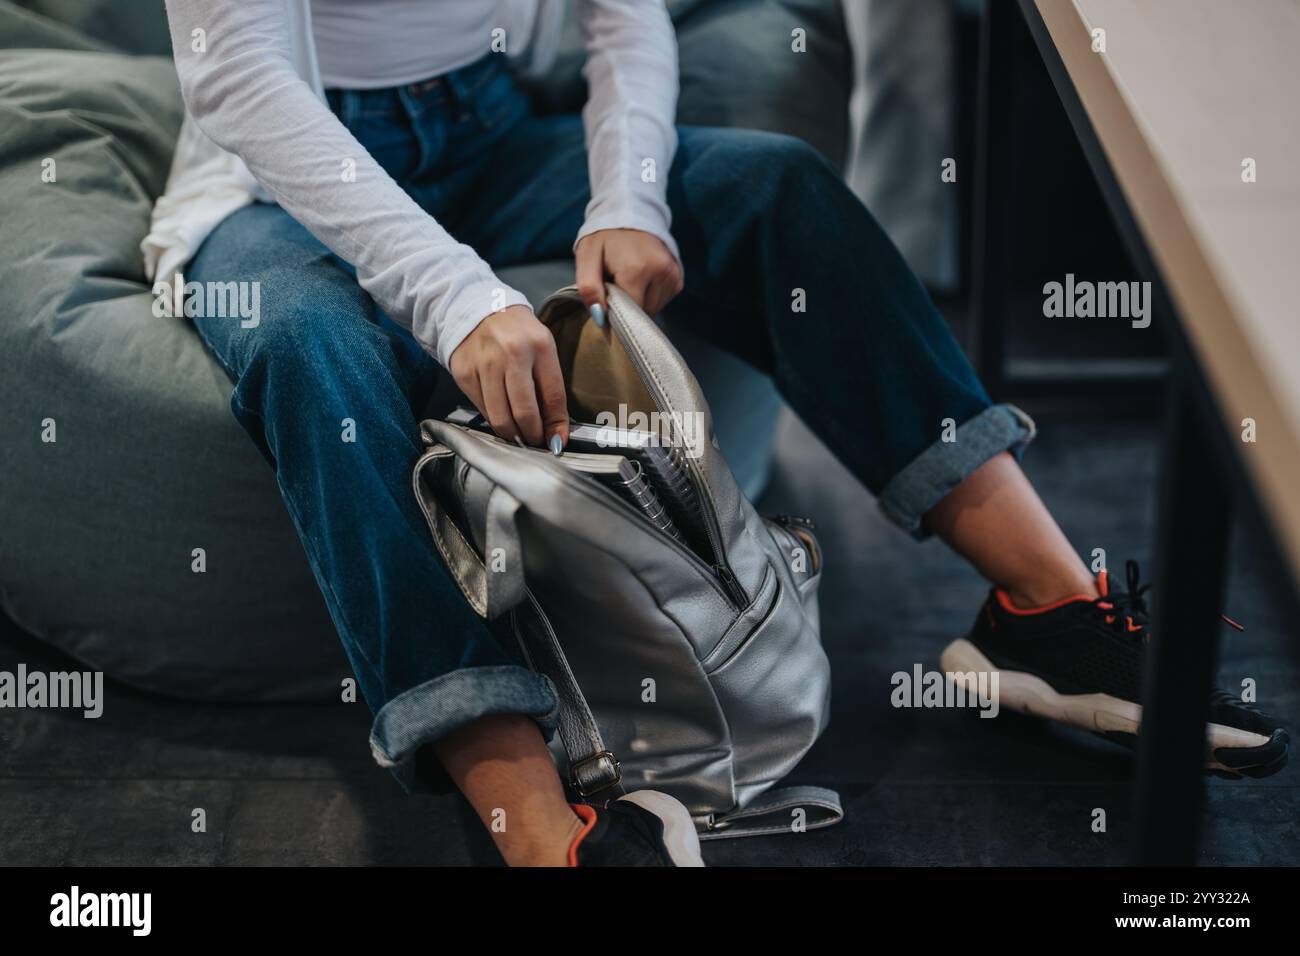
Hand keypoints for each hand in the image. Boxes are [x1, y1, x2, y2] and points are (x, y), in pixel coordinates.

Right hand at [449, 304, 568, 449]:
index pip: (553, 397)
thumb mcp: (543, 348)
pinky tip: (502, 417)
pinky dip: (494, 421)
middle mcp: (511, 354)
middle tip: (536, 440)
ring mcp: (485, 364)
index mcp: (540, 346)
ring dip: (513, 435)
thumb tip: (555, 429)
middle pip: (524, 412)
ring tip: (520, 434)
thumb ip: (550, 386)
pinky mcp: (465, 374)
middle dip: (533, 435)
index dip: (556, 425)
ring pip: (501, 417)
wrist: (478, 311)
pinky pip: (483, 410)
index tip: (558, 441)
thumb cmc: (517, 333)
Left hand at [575, 228, 683, 318]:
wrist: (630, 212)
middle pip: (642, 312)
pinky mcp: (678, 277)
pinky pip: (663, 300)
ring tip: (629, 277)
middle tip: (616, 281)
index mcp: (636, 270)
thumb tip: (600, 317)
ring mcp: (672, 274)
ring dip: (640, 300)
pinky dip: (651, 295)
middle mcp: (660, 272)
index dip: (615, 310)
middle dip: (627, 304)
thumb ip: (589, 288)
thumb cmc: (604, 236)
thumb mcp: (587, 257)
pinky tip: (642, 278)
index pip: (628, 313)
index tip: (606, 295)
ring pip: (654, 308)